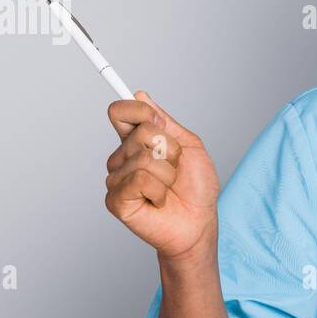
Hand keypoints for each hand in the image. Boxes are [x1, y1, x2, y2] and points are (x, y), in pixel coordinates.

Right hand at [104, 90, 219, 259]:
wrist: (199, 223)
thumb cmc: (196, 187)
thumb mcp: (189, 146)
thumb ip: (165, 122)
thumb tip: (139, 95)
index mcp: (135, 142)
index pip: (121, 111)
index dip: (140, 111)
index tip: (159, 123)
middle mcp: (121, 158)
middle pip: (141, 133)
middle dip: (170, 150)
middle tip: (175, 170)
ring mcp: (116, 179)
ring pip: (144, 158)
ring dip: (168, 174)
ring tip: (168, 188)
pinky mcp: (116, 200)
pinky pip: (139, 179)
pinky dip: (159, 190)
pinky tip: (158, 201)